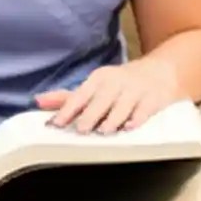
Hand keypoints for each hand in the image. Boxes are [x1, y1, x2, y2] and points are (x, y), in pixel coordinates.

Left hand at [35, 58, 180, 134]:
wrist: (162, 70)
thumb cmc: (122, 83)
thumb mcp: (96, 85)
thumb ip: (68, 97)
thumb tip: (38, 101)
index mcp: (99, 79)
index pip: (81, 94)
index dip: (68, 109)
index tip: (57, 123)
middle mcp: (116, 82)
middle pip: (102, 99)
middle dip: (91, 114)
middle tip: (81, 129)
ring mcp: (136, 90)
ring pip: (123, 105)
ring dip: (114, 117)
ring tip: (104, 130)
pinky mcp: (154, 98)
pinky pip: (145, 109)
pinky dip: (138, 118)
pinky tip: (130, 126)